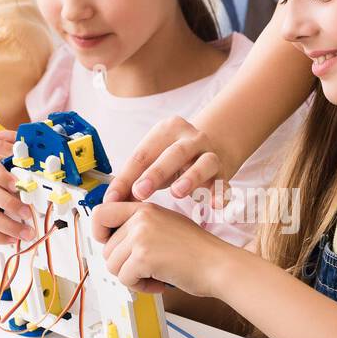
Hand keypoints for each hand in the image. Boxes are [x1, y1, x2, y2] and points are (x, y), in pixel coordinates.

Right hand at [0, 130, 35, 244]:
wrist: (32, 197)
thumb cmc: (27, 177)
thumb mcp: (27, 157)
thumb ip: (16, 144)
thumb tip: (0, 136)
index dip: (0, 174)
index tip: (15, 183)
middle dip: (6, 201)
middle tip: (26, 211)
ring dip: (5, 224)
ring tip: (27, 231)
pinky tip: (14, 237)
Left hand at [94, 200, 237, 297]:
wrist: (219, 265)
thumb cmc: (198, 251)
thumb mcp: (166, 225)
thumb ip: (140, 227)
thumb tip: (111, 241)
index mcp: (145, 208)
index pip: (101, 212)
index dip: (98, 232)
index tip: (108, 244)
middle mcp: (141, 218)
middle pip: (107, 248)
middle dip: (124, 264)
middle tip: (145, 269)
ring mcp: (141, 236)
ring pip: (113, 265)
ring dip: (132, 277)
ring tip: (154, 276)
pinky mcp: (143, 257)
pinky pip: (125, 278)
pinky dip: (140, 287)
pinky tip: (158, 283)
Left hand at [97, 116, 230, 241]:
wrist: (214, 146)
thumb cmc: (173, 159)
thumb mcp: (153, 162)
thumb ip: (134, 180)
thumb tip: (111, 203)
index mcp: (166, 131)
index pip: (143, 154)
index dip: (126, 177)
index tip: (112, 199)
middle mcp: (191, 138)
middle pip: (174, 153)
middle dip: (156, 173)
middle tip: (140, 192)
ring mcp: (210, 153)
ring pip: (204, 163)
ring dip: (190, 178)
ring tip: (177, 194)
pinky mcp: (225, 171)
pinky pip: (224, 182)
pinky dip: (220, 193)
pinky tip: (215, 206)